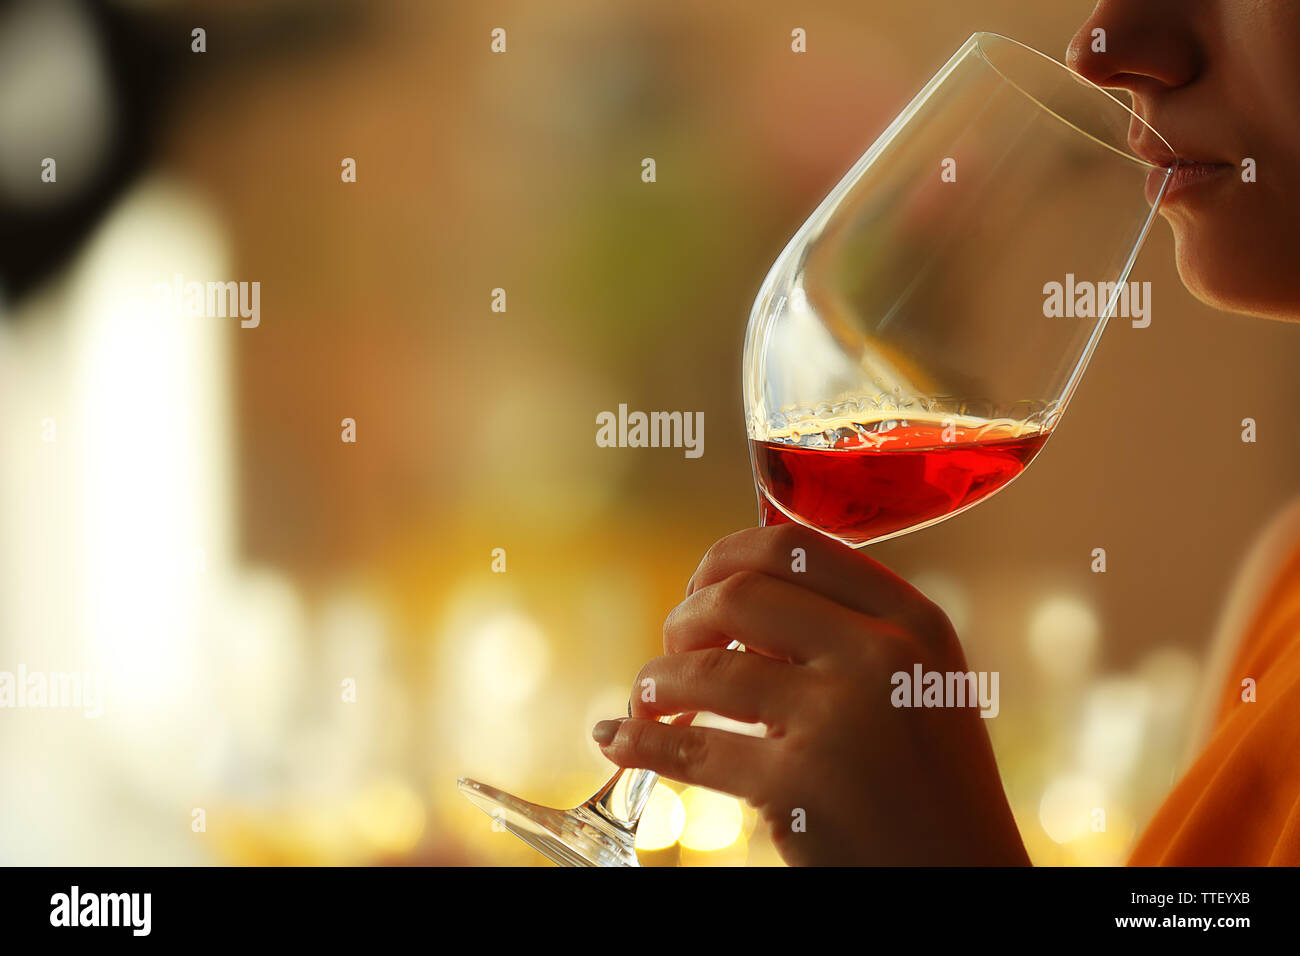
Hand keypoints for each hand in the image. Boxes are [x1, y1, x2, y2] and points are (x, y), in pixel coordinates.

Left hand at [592, 524, 1029, 865]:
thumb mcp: (920, 684)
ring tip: (651, 702)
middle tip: (674, 651)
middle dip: (684, 619)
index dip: (725, 558)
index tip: (700, 587)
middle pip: (738, 596)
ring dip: (656, 682)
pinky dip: (639, 743)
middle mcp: (879, 656)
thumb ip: (852, 632)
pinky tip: (619, 738)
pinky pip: (690, 753)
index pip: (794, 547)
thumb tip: (734, 600)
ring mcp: (837, 720)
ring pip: (704, 670)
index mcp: (912, 621)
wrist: (963, 877)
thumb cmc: (933, 784)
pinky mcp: (798, 788)